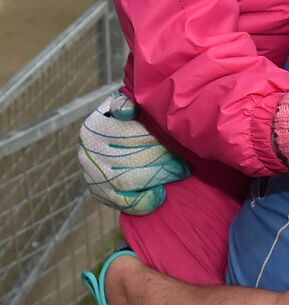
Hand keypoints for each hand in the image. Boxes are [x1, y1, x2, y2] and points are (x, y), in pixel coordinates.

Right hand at [79, 92, 189, 214]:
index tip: (175, 137)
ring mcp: (92, 174)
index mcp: (95, 125)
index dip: (155, 137)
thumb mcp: (126, 104)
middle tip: (185, 159)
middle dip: (163, 158)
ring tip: (179, 171)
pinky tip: (161, 195)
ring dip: (159, 176)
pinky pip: (122, 202)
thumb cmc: (129, 120)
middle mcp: (88, 151)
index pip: (130, 133)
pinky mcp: (99, 194)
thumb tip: (128, 110)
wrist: (112, 145)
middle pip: (132, 156)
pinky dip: (143, 201)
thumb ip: (127, 102)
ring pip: (128, 179)